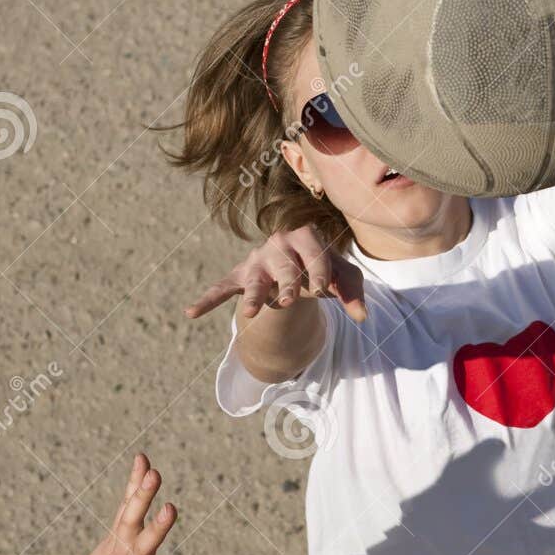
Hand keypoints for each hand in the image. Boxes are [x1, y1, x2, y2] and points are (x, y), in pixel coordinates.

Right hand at [184, 224, 366, 322]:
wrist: (298, 266)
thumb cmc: (323, 268)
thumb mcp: (344, 277)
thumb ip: (354, 293)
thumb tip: (362, 317)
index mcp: (306, 237)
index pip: (315, 256)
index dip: (320, 274)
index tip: (323, 290)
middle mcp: (279, 245)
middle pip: (285, 268)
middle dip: (288, 284)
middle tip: (290, 300)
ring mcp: (257, 261)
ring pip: (255, 281)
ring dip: (255, 297)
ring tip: (252, 314)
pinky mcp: (241, 277)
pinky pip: (222, 288)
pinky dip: (208, 300)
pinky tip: (192, 313)